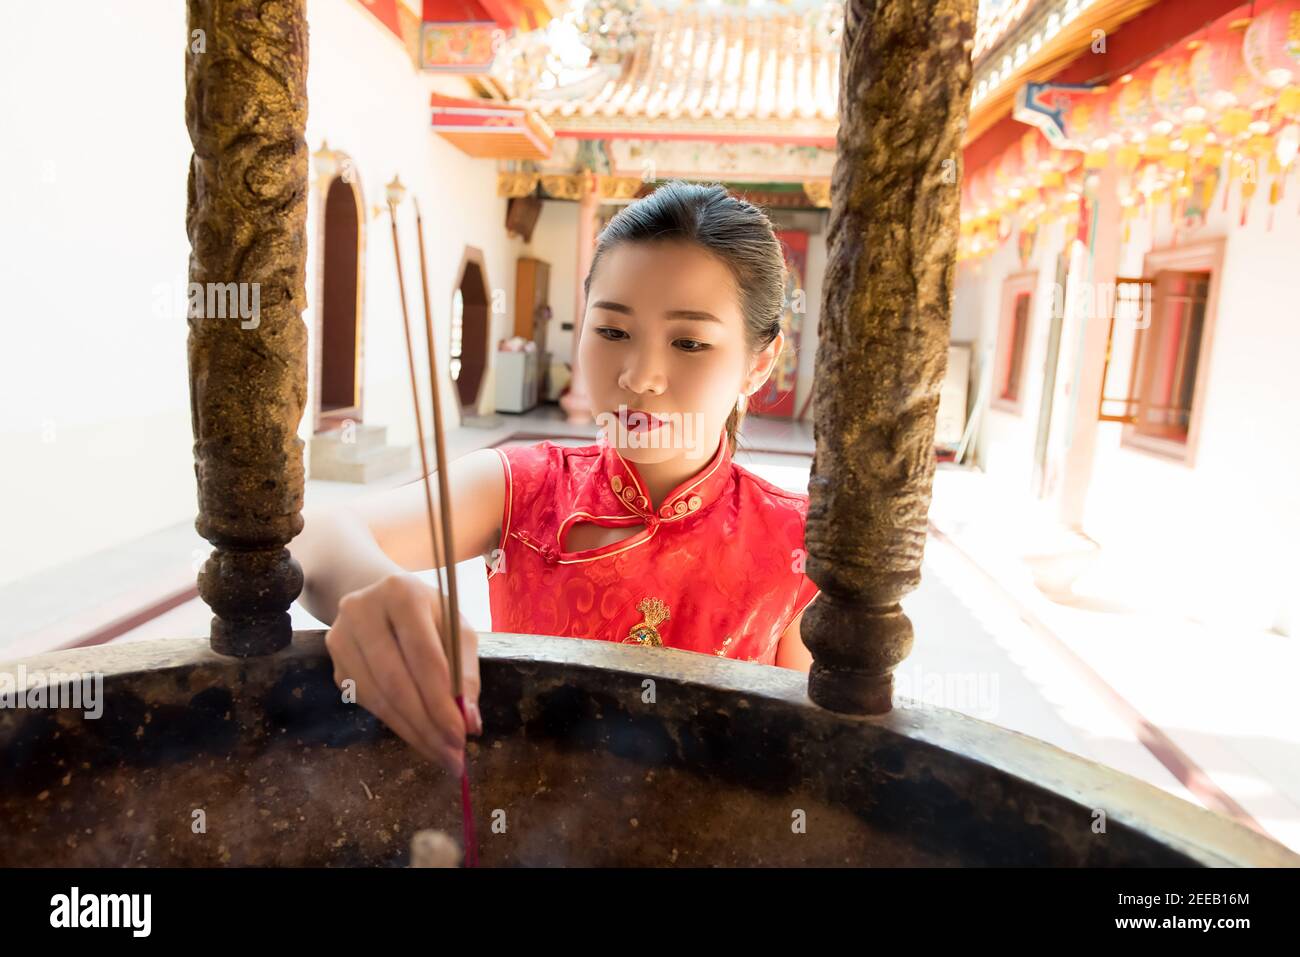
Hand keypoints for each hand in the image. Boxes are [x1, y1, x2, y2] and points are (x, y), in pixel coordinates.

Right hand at [324, 573, 481, 774]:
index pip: (424, 656)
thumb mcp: (456, 629)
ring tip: (440, 754)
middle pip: (396, 682)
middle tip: (452, 756)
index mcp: (401, 594)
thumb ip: (466, 673)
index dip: (442, 701)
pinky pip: (367, 703)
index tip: (462, 735)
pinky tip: (419, 738)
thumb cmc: (428, 614)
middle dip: (427, 725)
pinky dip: (396, 725)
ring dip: (412, 733)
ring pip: (378, 698)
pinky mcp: (335, 663)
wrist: (378, 595)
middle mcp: (362, 611)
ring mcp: (341, 637)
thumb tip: (470, 723)